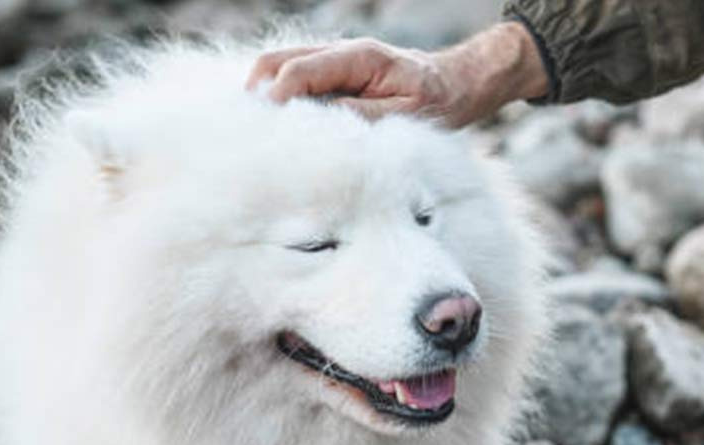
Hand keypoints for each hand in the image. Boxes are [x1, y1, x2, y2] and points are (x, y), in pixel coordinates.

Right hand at [246, 22, 548, 127]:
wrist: (456, 85)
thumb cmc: (437, 101)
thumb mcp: (406, 115)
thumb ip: (364, 117)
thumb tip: (324, 126)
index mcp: (357, 57)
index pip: (299, 71)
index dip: (275, 99)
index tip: (264, 129)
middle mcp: (340, 52)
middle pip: (277, 63)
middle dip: (256, 94)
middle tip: (247, 131)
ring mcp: (334, 62)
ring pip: (280, 69)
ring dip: (264, 97)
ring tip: (255, 132)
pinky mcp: (334, 76)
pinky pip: (295, 81)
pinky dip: (279, 100)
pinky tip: (276, 127)